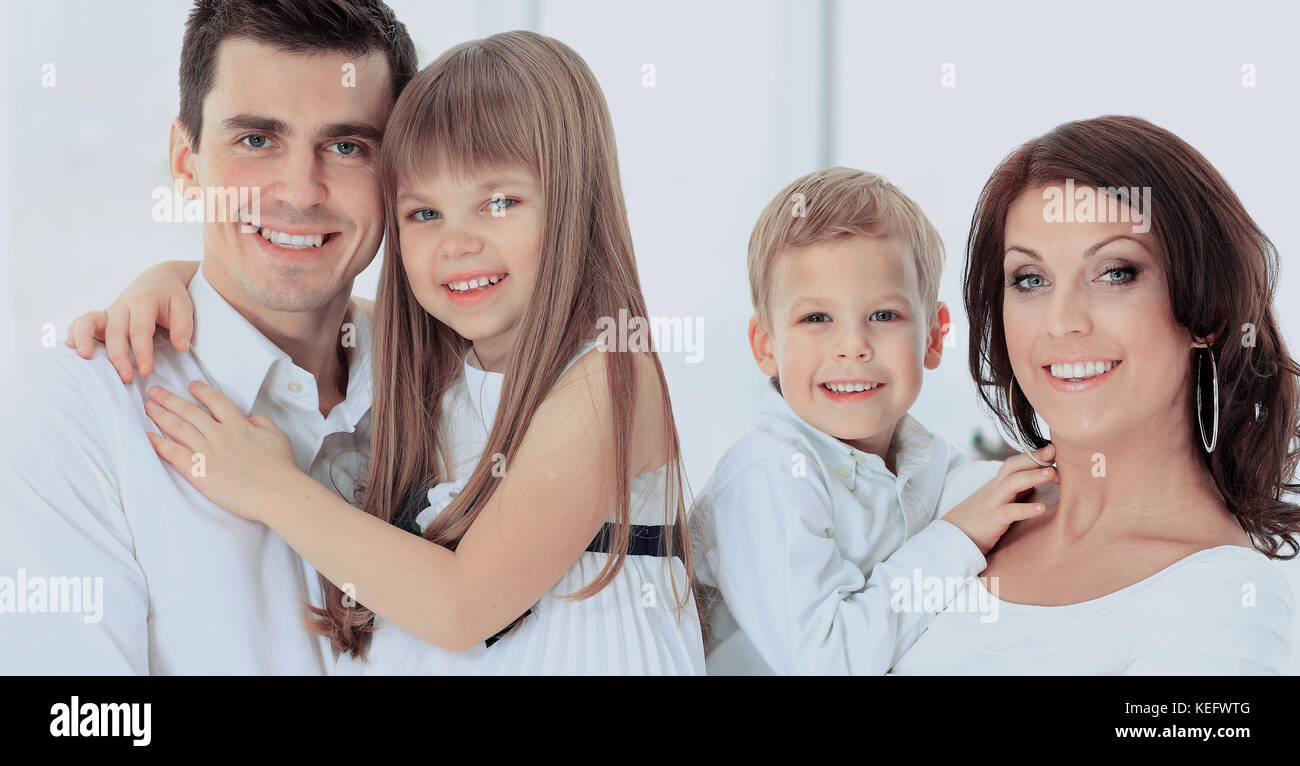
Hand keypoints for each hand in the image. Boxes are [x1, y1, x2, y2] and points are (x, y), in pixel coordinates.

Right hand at [65, 267, 196, 381]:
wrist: (157, 279)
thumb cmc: (171, 296)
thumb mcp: (184, 306)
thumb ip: (183, 326)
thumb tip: (181, 347)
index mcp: (143, 301)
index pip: (140, 329)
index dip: (142, 352)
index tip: (145, 371)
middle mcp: (122, 306)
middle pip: (115, 331)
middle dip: (118, 356)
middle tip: (126, 378)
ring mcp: (109, 311)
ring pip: (89, 322)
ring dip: (85, 339)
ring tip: (85, 357)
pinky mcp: (102, 317)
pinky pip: (82, 322)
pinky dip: (74, 333)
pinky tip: (73, 349)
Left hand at [143, 380, 298, 522]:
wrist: (276, 492)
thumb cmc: (281, 468)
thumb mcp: (278, 436)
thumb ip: (262, 423)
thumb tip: (250, 419)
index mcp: (238, 425)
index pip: (215, 401)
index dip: (201, 391)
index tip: (191, 386)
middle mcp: (220, 434)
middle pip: (189, 411)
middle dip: (169, 399)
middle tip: (155, 391)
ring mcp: (207, 452)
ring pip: (178, 428)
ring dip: (160, 415)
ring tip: (149, 407)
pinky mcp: (199, 471)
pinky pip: (174, 453)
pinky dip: (159, 444)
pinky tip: (149, 436)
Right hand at [943, 444, 1057, 554]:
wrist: (954, 535)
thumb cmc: (980, 518)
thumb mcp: (999, 501)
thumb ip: (1017, 491)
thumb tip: (1043, 483)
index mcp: (998, 484)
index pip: (1015, 463)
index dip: (1033, 454)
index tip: (1053, 448)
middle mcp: (995, 489)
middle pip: (1012, 466)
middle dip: (1034, 457)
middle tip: (1055, 452)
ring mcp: (993, 503)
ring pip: (1011, 484)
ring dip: (1032, 476)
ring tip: (1052, 473)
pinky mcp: (992, 520)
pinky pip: (1010, 512)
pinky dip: (1026, 509)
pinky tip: (1041, 508)